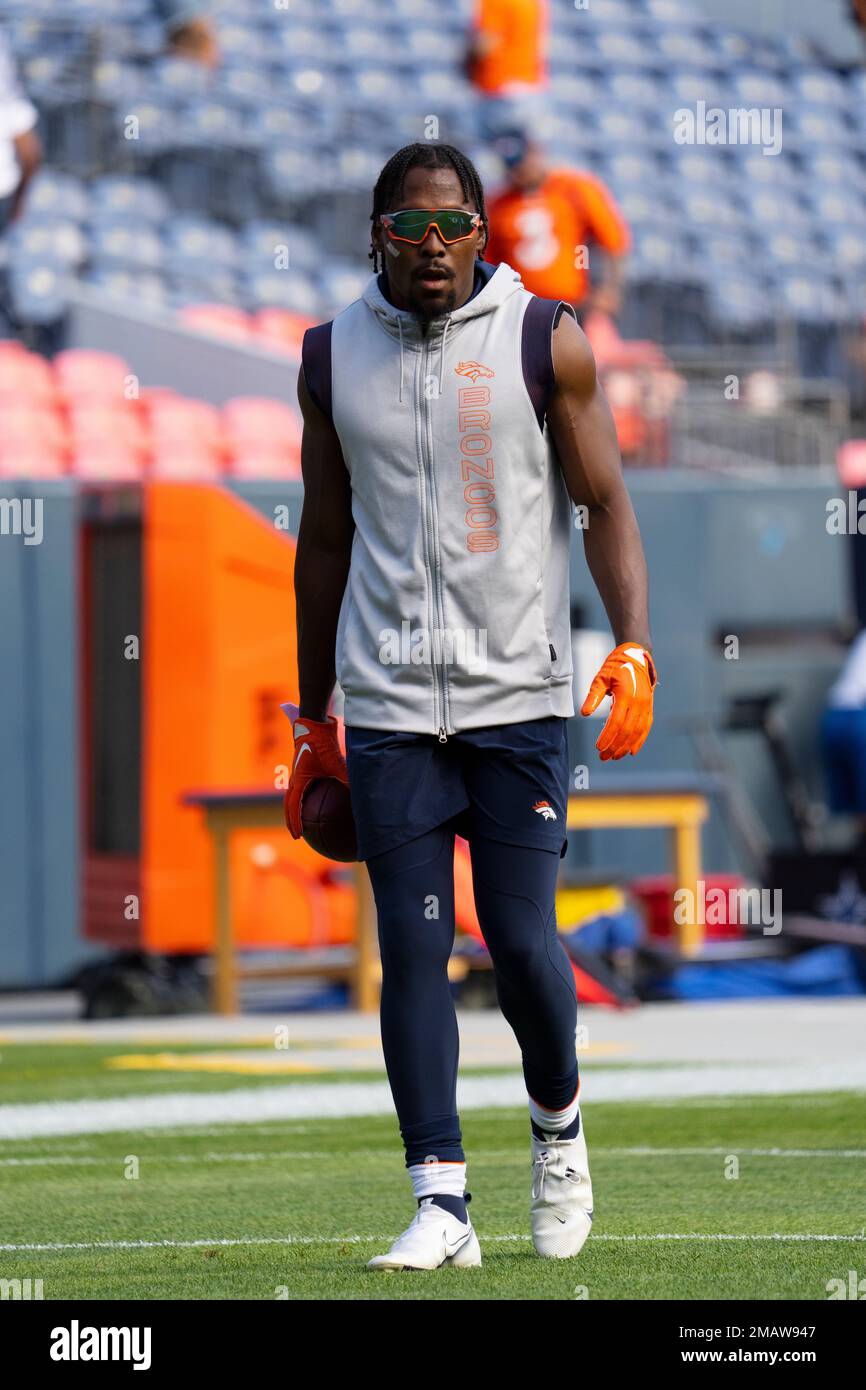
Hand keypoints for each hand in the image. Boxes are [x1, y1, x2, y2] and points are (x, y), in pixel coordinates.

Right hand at [284, 714, 348, 837]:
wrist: (314, 724)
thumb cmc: (323, 743)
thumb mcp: (337, 763)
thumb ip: (347, 778)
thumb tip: (360, 794)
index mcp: (298, 779)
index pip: (293, 806)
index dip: (295, 822)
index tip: (298, 836)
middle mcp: (294, 778)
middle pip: (288, 804)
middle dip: (291, 820)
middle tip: (297, 835)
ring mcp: (297, 773)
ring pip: (293, 796)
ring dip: (295, 809)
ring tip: (303, 821)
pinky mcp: (303, 768)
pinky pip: (302, 787)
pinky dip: (306, 797)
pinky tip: (319, 800)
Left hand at [580, 643, 656, 759]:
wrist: (636, 657)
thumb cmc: (615, 668)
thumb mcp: (601, 679)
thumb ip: (593, 696)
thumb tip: (584, 713)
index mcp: (626, 695)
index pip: (616, 722)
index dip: (607, 736)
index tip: (598, 747)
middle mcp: (638, 702)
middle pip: (626, 730)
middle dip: (614, 746)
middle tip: (603, 757)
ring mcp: (646, 705)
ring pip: (637, 732)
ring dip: (625, 746)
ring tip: (614, 757)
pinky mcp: (649, 708)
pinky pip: (646, 727)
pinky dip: (639, 741)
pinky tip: (631, 751)